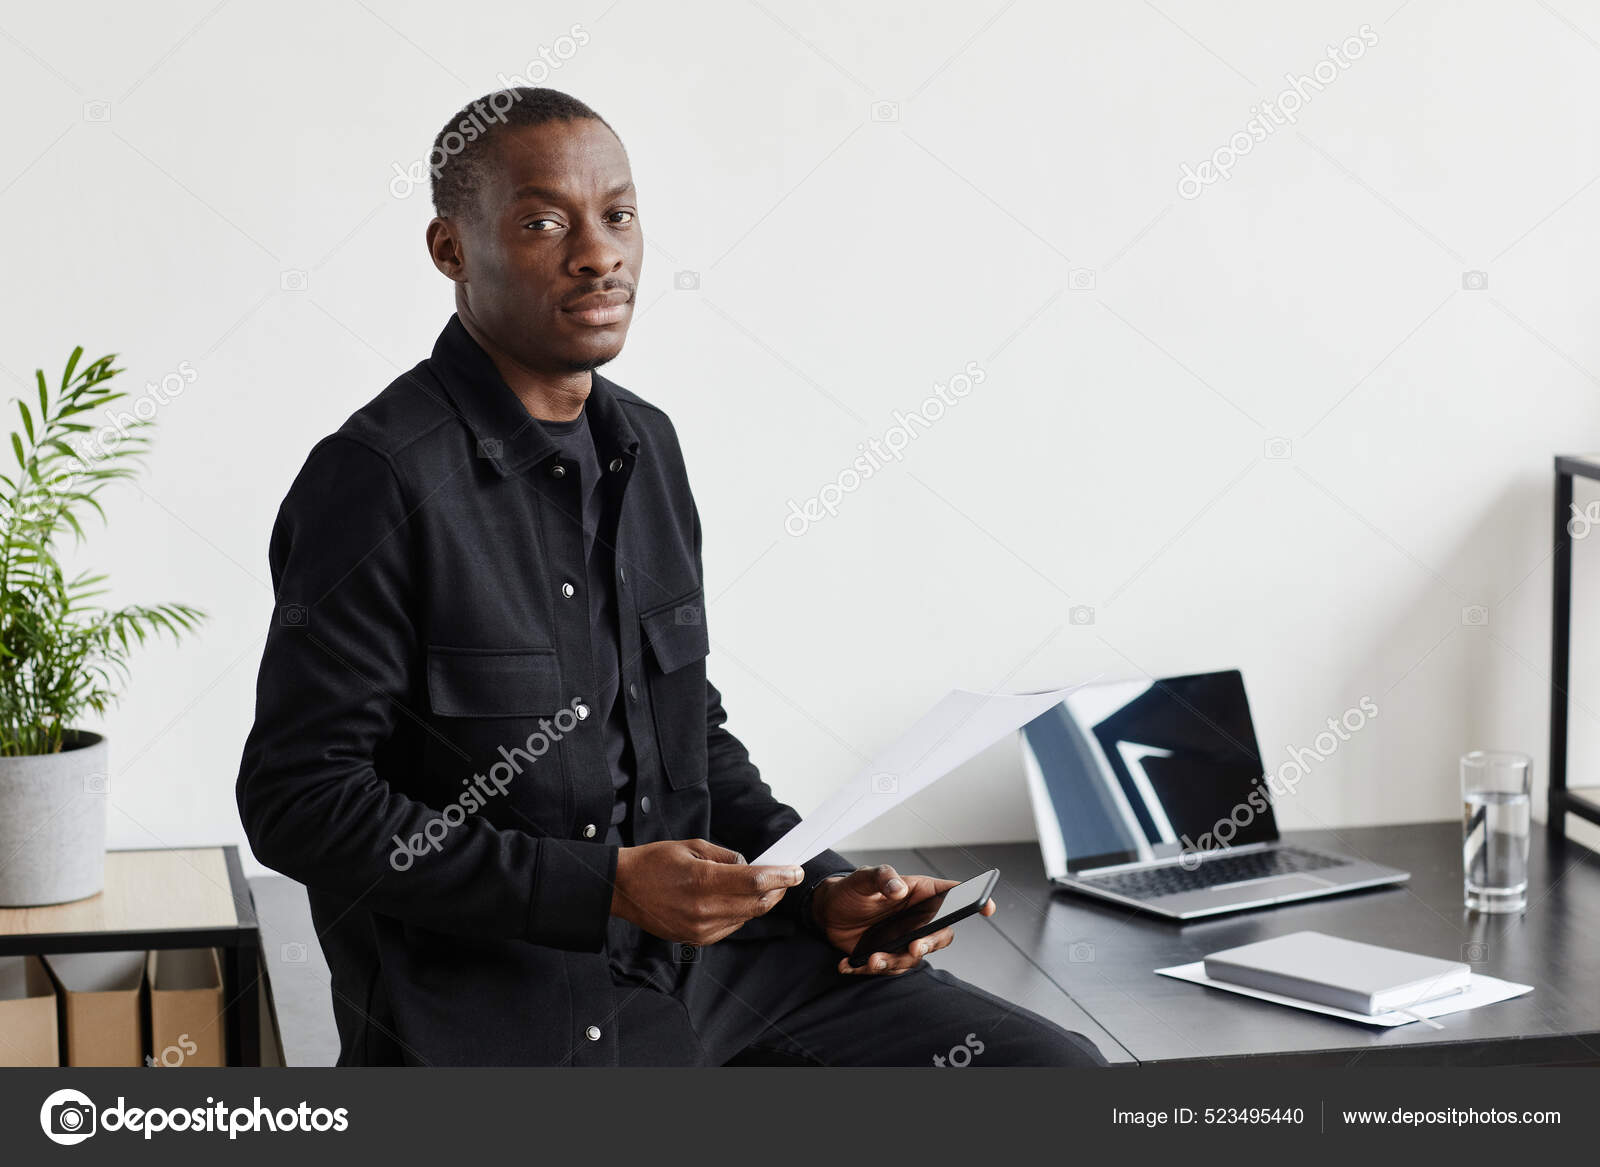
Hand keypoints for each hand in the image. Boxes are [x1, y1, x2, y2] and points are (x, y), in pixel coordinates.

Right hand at [610, 838, 803, 945]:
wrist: (624, 888)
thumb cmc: (656, 861)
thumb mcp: (693, 846)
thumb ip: (727, 857)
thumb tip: (751, 866)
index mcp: (703, 880)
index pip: (755, 881)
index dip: (781, 876)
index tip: (796, 870)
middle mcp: (704, 909)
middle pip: (757, 903)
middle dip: (777, 890)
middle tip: (787, 877)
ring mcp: (700, 928)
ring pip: (746, 916)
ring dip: (761, 901)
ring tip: (765, 886)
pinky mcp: (697, 939)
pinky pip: (732, 926)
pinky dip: (741, 912)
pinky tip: (738, 899)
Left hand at [810, 864, 995, 974]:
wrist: (828, 911)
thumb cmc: (852, 889)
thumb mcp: (864, 878)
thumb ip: (882, 878)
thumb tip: (899, 889)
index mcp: (920, 894)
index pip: (952, 895)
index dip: (974, 900)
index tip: (987, 907)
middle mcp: (918, 919)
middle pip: (940, 936)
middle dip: (930, 944)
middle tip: (913, 946)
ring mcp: (903, 940)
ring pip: (912, 959)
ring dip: (894, 962)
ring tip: (872, 959)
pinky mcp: (886, 956)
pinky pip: (885, 970)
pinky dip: (866, 971)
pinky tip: (848, 965)